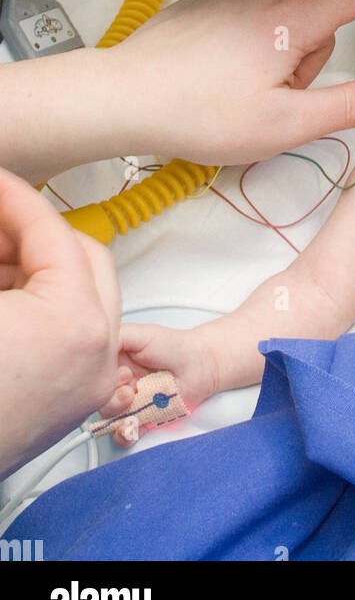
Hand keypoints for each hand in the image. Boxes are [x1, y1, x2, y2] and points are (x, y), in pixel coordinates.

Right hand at [0, 169, 120, 479]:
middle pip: (81, 257)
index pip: (51, 231)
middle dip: (34, 231)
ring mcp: (91, 379)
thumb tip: (2, 198)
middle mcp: (100, 350)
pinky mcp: (74, 401)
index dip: (14, 198)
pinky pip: (73, 331)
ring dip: (37, 266)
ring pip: (81, 294)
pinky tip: (4, 292)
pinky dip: (43, 304)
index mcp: (76, 321)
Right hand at [101, 324, 218, 444]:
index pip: (93, 379)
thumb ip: (114, 338)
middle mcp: (118, 385)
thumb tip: (93, 348)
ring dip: (118, 415)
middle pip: (98, 401)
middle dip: (110, 399)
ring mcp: (130, 404)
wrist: (200, 364)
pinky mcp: (142, 420)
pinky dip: (125, 434)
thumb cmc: (173, 346)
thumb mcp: (139, 334)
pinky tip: (132, 425)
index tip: (122, 373)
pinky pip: (124, 435)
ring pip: (108, 419)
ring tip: (135, 402)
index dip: (101, 380)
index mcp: (114, 365)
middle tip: (129, 390)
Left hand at [108, 0, 354, 164]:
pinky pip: (250, 22)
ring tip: (235, 94)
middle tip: (269, 100)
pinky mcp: (209, 2)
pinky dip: (247, 49)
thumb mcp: (279, 126)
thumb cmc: (197, 113)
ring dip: (276, 59)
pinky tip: (214, 78)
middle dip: (308, 61)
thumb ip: (342, 107)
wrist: (117, 95)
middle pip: (319, 22)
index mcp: (292, 19)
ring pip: (284, 26)